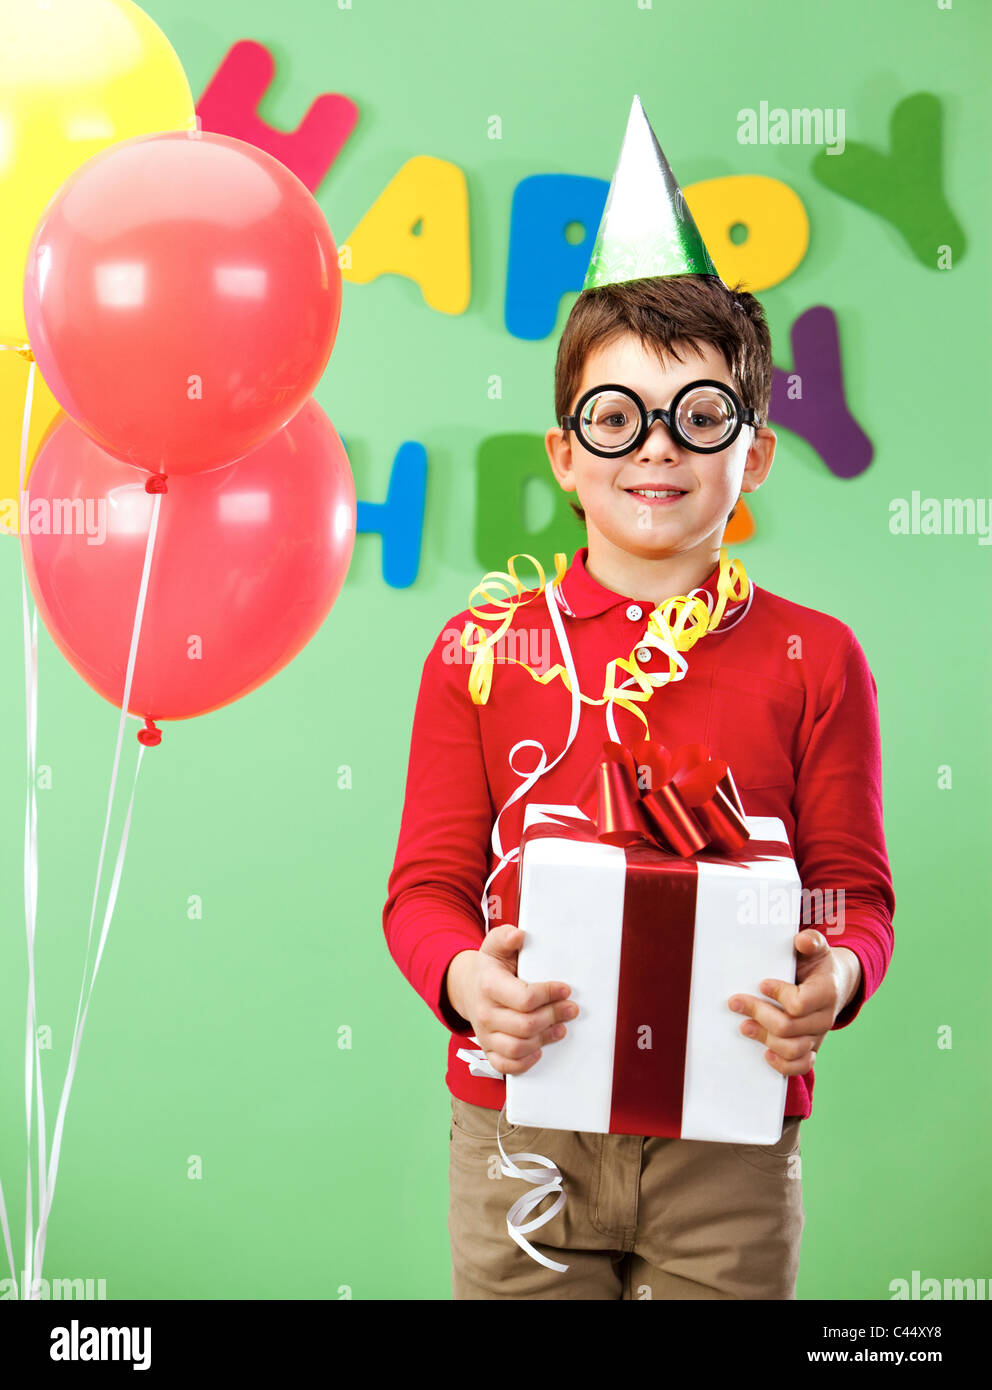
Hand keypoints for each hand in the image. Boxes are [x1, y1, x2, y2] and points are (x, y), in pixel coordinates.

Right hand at [446, 924, 578, 1075]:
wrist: (468, 988)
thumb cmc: (490, 967)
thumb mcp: (495, 946)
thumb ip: (506, 936)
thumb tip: (519, 935)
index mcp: (488, 985)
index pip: (524, 998)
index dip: (549, 995)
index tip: (566, 990)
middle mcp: (484, 1013)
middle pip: (525, 1025)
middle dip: (554, 1017)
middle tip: (571, 1009)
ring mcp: (484, 1034)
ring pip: (518, 1048)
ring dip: (545, 1039)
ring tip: (561, 1028)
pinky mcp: (488, 1050)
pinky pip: (505, 1066)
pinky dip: (525, 1063)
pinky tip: (539, 1049)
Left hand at [728, 930, 861, 1075]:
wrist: (836, 984)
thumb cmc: (818, 964)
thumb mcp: (818, 948)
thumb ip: (811, 942)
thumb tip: (801, 940)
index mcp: (826, 992)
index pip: (799, 1003)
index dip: (778, 995)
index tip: (762, 983)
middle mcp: (824, 1018)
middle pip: (789, 1028)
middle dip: (758, 1014)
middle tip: (736, 1003)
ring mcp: (818, 1035)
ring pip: (792, 1049)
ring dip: (764, 1039)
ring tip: (744, 1026)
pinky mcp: (811, 1048)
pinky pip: (801, 1066)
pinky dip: (783, 1065)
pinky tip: (765, 1053)